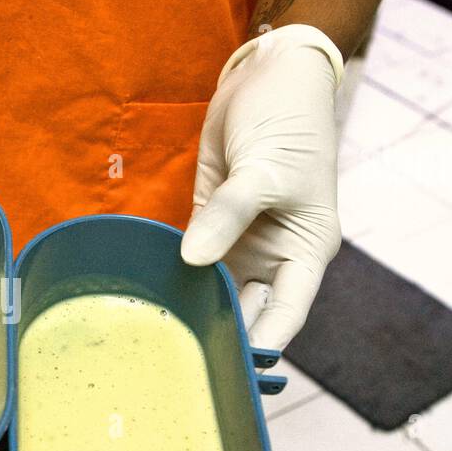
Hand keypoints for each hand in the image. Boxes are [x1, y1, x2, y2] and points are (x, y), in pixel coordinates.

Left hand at [181, 24, 343, 351]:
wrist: (269, 75)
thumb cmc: (287, 122)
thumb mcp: (264, 169)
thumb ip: (229, 216)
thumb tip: (194, 259)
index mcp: (304, 252)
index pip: (286, 315)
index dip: (263, 346)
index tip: (232, 375)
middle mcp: (274, 256)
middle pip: (248, 311)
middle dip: (220, 337)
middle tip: (180, 368)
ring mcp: (240, 241)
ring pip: (215, 290)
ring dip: (192, 309)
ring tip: (156, 344)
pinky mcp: (210, 222)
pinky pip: (190, 259)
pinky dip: (172, 276)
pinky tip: (147, 300)